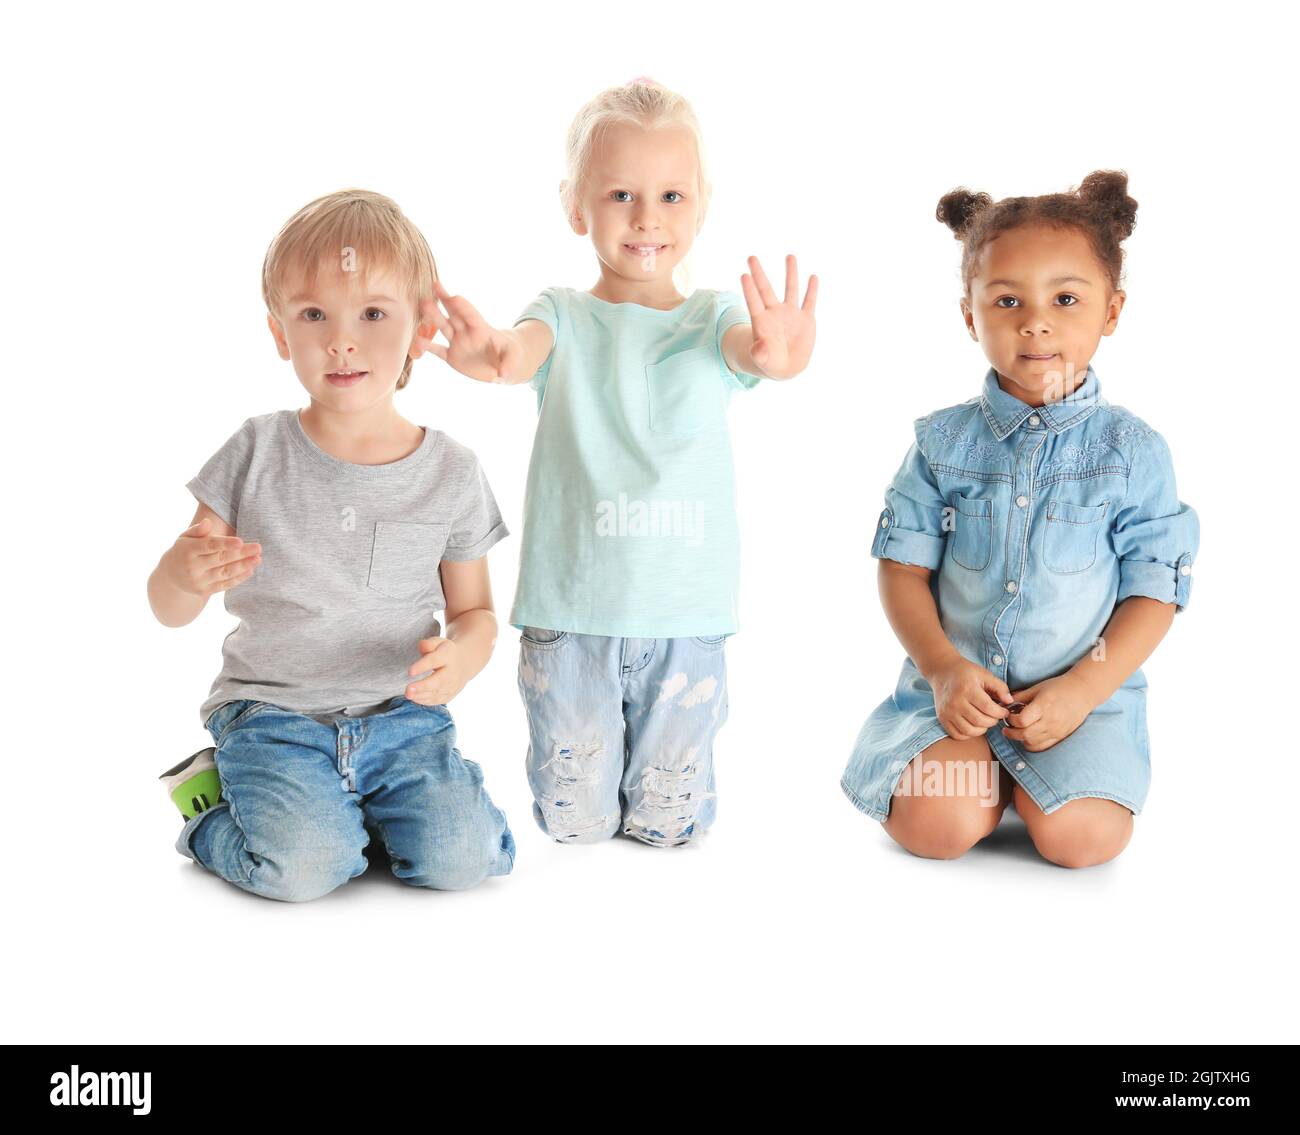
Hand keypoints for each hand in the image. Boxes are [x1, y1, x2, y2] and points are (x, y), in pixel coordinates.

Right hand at [163, 517, 260, 597]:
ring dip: (243, 566)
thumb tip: (208, 522)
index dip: (225, 544)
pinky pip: (225, 585)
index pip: (209, 546)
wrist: (170, 577)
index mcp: (187, 550)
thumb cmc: (183, 551)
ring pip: (225, 573)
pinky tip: (250, 570)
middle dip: (241, 554)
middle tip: (258, 548)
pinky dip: (239, 578)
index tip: (241, 541)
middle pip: (221, 559)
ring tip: (258, 559)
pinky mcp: (205, 591)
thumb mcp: (184, 537)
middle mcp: (192, 567)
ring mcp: (199, 581)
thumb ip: (197, 530)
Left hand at [406, 637, 468, 705]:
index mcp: (447, 656)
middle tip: (408, 690)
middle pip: (438, 681)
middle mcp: (452, 672)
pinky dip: (425, 701)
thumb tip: (421, 646)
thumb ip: (428, 644)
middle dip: (423, 686)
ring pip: (437, 693)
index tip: (410, 672)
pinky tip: (414, 698)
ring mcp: (452, 685)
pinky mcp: (449, 695)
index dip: (422, 666)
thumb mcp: (438, 643)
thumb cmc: (445, 652)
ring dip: (421, 695)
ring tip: (408, 694)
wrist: (464, 663)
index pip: (434, 661)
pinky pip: (437, 700)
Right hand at [412, 280, 522, 382]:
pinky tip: (417, 341)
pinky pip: (437, 349)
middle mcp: (466, 332)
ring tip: (423, 305)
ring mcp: (457, 342)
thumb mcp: (513, 357)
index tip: (454, 297)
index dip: (463, 307)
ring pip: (443, 327)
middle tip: (434, 285)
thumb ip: (509, 364)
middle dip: (444, 300)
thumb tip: (504, 375)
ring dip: (433, 317)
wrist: (499, 366)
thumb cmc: (508, 356)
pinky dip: (427, 346)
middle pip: (454, 313)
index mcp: (481, 328)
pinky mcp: (451, 356)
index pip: (471, 315)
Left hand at [739, 254, 817, 377]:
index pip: (753, 302)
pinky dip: (812, 290)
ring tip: (789, 256)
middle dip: (759, 273)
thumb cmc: (770, 362)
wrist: (786, 365)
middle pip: (766, 289)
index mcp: (761, 321)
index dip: (749, 289)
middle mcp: (774, 313)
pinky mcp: (805, 319)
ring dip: (790, 273)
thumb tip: (758, 348)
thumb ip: (759, 353)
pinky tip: (813, 277)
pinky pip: (809, 302)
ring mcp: (790, 314)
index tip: (744, 275)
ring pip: (791, 289)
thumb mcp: (763, 360)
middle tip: (751, 257)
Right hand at [928, 657, 1013, 740]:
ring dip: (982, 729)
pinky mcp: (942, 718)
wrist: (942, 671)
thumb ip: (1000, 687)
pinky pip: (957, 734)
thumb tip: (1010, 702)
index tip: (1004, 711)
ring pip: (969, 731)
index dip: (1000, 713)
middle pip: (979, 721)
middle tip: (995, 716)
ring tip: (985, 720)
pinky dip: (968, 734)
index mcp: (967, 689)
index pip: (988, 708)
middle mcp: (955, 701)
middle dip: (993, 721)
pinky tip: (973, 725)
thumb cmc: (966, 672)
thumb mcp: (984, 674)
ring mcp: (947, 711)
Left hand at [1001, 673, 1096, 751]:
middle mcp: (1051, 720)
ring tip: (1017, 732)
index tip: (1008, 715)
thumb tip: (1003, 704)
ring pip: (1033, 743)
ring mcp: (1057, 730)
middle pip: (1025, 735)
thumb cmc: (1059, 687)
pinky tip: (1028, 737)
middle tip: (1006, 728)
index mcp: (1044, 706)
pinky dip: (1032, 744)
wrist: (1083, 692)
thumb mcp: (1037, 688)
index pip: (1022, 721)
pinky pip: (1043, 747)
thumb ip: (1020, 697)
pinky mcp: (1061, 736)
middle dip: (1012, 733)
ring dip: (1021, 739)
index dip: (1011, 720)